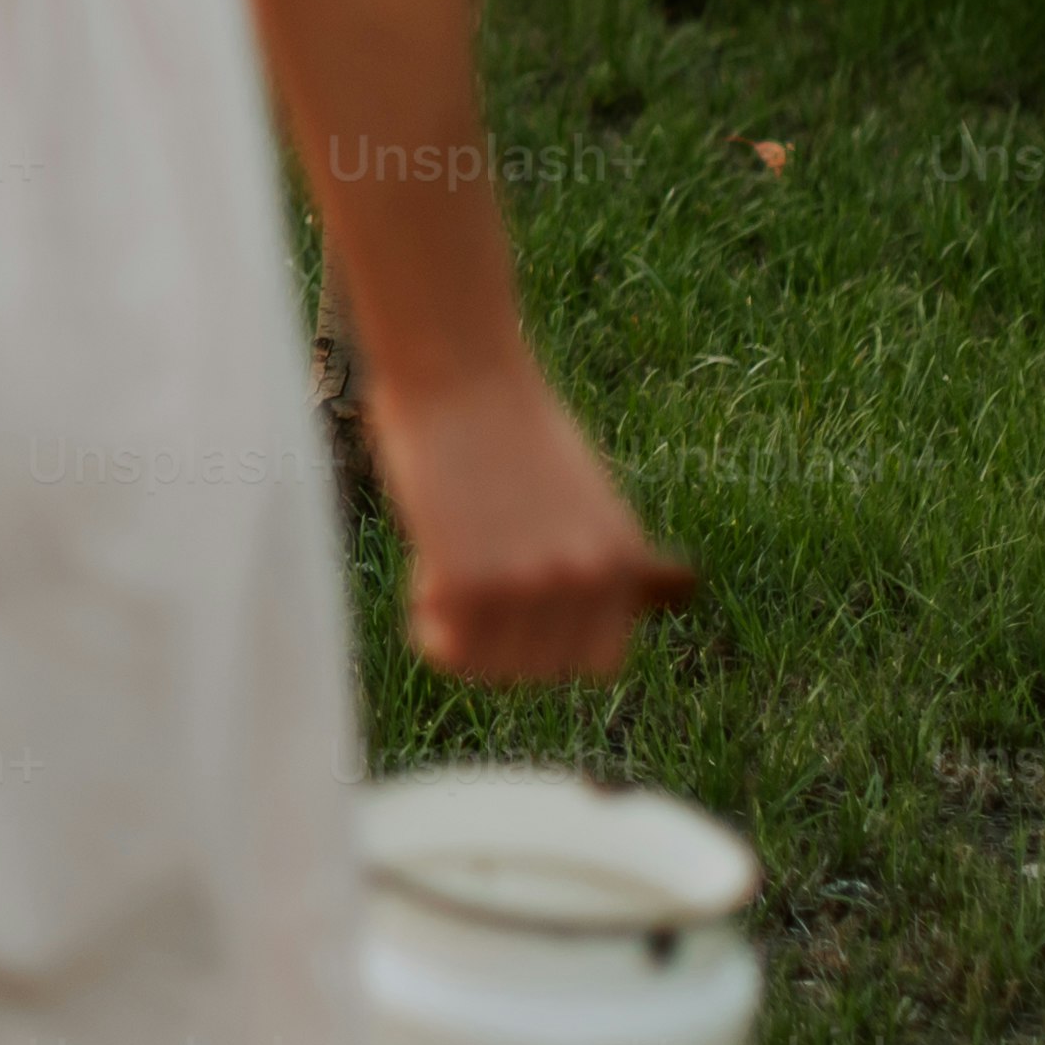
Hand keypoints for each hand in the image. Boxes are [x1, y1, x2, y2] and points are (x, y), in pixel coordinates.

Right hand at [362, 359, 691, 682]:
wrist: (459, 372)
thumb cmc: (510, 423)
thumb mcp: (581, 496)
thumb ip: (589, 560)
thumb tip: (620, 610)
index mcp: (621, 559)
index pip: (598, 662)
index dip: (552, 649)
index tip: (518, 623)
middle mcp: (584, 578)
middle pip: (540, 673)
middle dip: (501, 648)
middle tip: (470, 602)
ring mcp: (527, 583)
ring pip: (491, 668)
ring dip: (462, 637)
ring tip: (443, 584)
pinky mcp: (466, 579)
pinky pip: (446, 647)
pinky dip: (429, 624)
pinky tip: (423, 575)